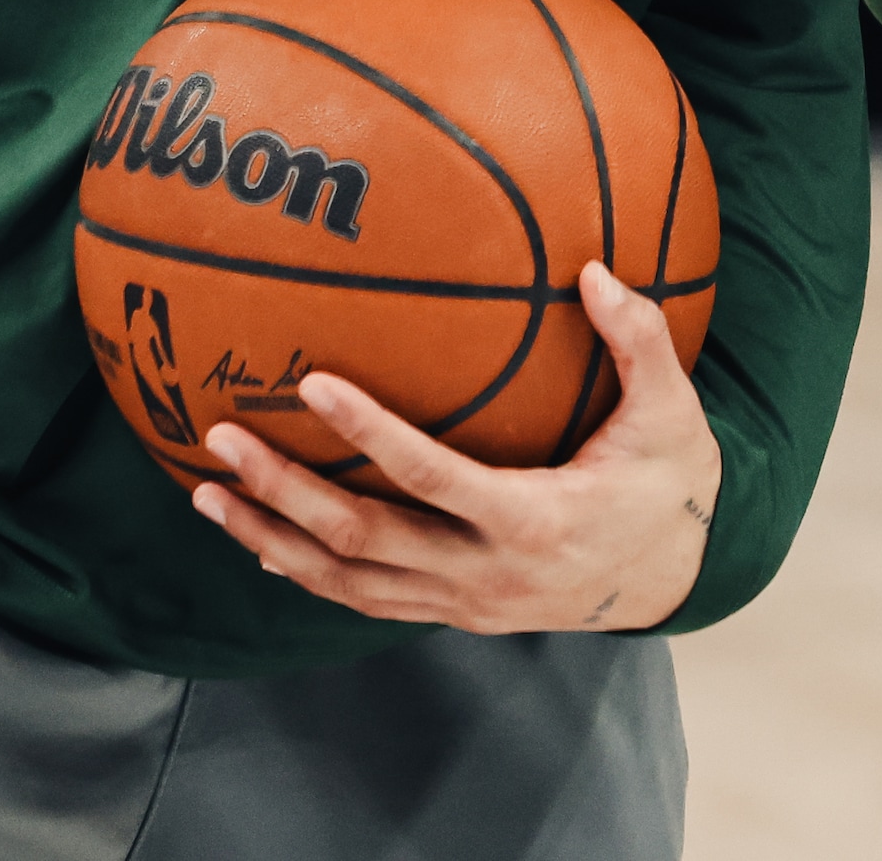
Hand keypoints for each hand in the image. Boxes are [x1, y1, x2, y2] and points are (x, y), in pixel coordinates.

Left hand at [190, 262, 720, 633]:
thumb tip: (593, 267)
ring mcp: (463, 604)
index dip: (369, 434)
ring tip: (208, 492)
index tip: (314, 384)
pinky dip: (304, 571)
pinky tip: (257, 537)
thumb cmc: (669, 481)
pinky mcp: (452, 613)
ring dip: (271, 537)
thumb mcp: (672, 412)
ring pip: (346, 583)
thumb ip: (638, 339)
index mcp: (533, 520)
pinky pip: (363, 599)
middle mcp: (486, 575)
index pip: (432, 477)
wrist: (674, 576)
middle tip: (225, 437)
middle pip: (363, 540)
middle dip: (285, 492)